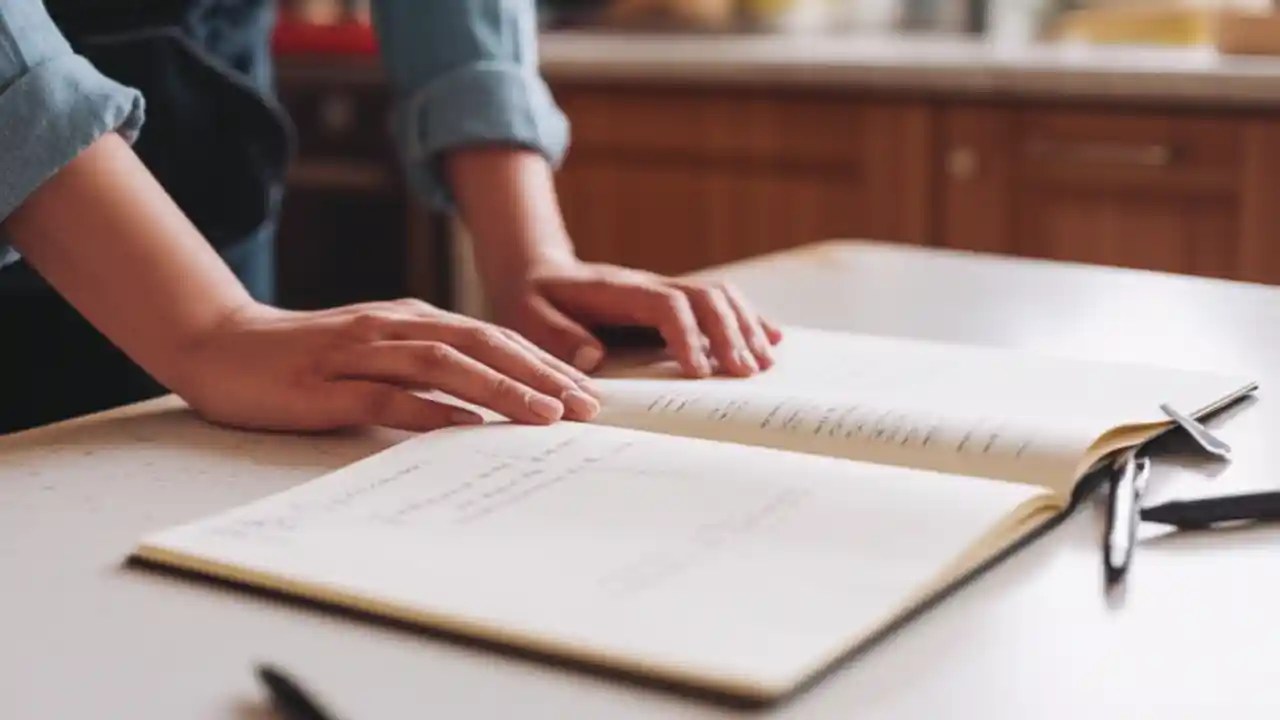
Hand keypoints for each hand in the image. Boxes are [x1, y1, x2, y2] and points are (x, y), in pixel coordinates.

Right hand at [167, 299, 599, 432]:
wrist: (220, 345)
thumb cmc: (307, 358)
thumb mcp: (377, 354)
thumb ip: (427, 369)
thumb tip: (488, 404)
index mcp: (410, 320)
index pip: (492, 338)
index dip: (543, 363)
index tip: (587, 392)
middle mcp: (391, 327)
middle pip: (480, 344)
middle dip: (538, 374)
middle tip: (585, 406)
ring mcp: (357, 353)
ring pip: (441, 365)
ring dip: (498, 389)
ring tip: (544, 415)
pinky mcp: (322, 386)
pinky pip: (383, 397)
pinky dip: (427, 411)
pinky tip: (464, 429)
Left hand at [489, 260, 783, 377]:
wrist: (538, 275)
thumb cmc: (533, 300)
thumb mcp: (529, 315)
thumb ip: (557, 335)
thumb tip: (593, 358)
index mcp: (618, 289)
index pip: (666, 304)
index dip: (687, 335)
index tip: (700, 372)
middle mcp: (649, 285)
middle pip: (705, 296)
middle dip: (730, 334)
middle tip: (746, 374)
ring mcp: (665, 290)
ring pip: (719, 297)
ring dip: (745, 327)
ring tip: (763, 365)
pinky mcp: (672, 302)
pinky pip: (718, 303)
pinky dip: (747, 320)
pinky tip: (771, 340)